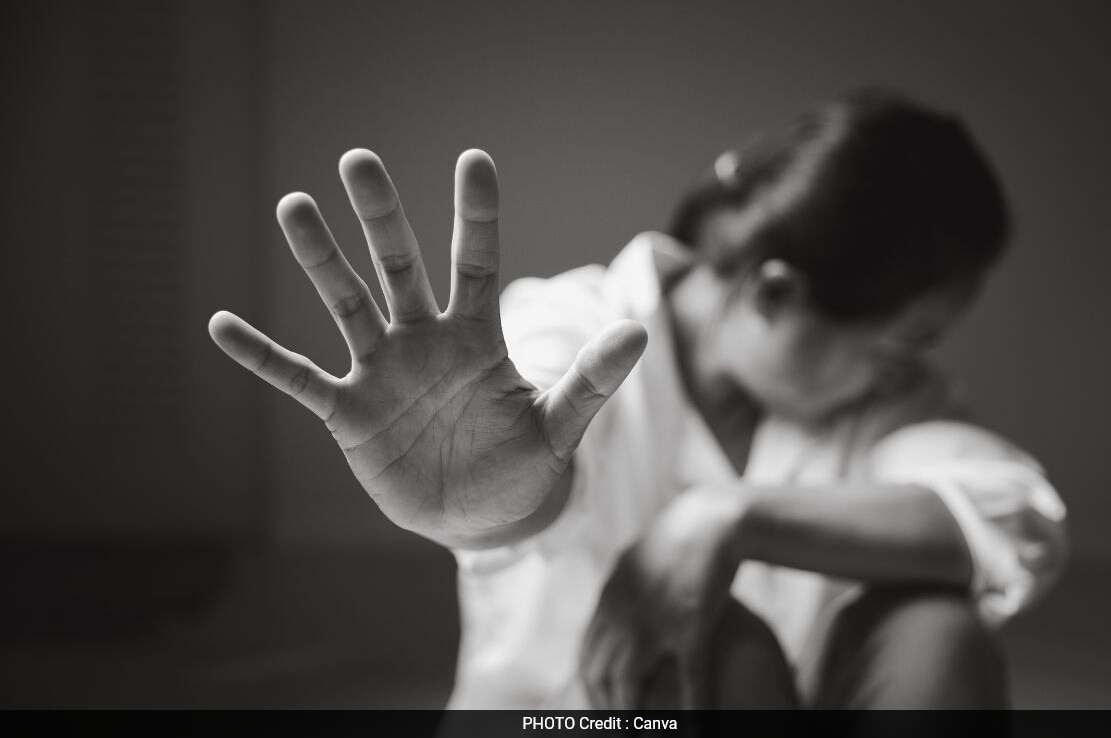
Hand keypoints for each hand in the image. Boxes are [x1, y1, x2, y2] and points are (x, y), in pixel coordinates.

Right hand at [208, 149, 646, 547]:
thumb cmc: (523, 462)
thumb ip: (591, 380)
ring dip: (321, 262)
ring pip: (347, 305)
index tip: (473, 160)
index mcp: (477, 336)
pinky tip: (221, 325)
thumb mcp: (560, 423)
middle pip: (401, 268)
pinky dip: (264, 357)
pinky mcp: (350, 414)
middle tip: (358, 160)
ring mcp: (383, 373)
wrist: (481, 514)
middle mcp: (425, 341)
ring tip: (294, 208)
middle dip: (382, 219)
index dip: (476, 215)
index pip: (477, 262)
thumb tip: (640, 330)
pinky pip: (300, 379)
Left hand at [580, 488, 745, 708]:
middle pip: (599, 674)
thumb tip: (605, 609)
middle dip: (606, 708)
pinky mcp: (690, 625)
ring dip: (634, 717)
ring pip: (629, 683)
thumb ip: (617, 590)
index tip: (600, 706)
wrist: (712, 521)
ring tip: (645, 735)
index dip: (591, 687)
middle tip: (618, 729)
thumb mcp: (634, 562)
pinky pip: (686, 678)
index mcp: (608, 599)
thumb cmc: (678, 540)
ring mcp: (654, 621)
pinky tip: (695, 729)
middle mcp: (622, 613)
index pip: (586, 655)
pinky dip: (690, 709)